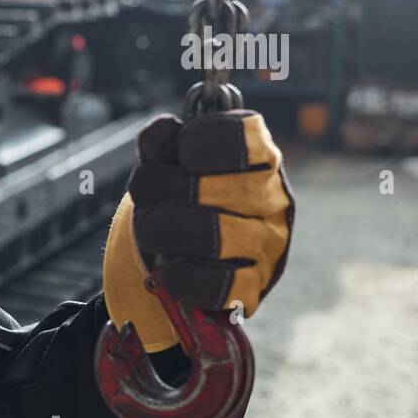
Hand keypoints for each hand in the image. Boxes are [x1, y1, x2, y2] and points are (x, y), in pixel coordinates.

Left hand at [103, 109, 294, 348]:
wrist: (189, 258)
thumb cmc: (181, 200)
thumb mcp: (168, 164)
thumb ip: (162, 143)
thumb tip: (164, 129)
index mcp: (260, 159)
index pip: (243, 136)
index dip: (199, 140)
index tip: (180, 153)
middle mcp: (273, 200)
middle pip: (211, 186)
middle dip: (158, 187)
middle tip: (144, 193)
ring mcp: (267, 246)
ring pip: (211, 235)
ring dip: (159, 229)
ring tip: (149, 228)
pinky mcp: (252, 288)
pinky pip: (214, 284)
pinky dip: (178, 275)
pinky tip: (168, 267)